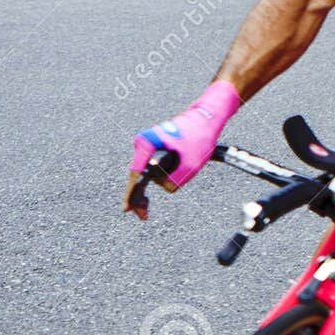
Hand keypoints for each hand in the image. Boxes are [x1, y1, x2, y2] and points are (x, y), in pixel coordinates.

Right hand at [125, 81, 241, 218]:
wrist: (207, 116)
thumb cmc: (199, 136)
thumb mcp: (190, 165)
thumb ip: (174, 181)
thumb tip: (165, 187)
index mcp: (146, 144)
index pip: (136, 174)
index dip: (131, 194)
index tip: (126, 208)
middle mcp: (143, 143)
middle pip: (136, 176)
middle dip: (138, 198)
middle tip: (142, 217)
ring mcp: (148, 146)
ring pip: (145, 176)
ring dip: (147, 192)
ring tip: (146, 212)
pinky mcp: (155, 149)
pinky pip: (151, 171)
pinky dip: (153, 184)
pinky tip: (146, 202)